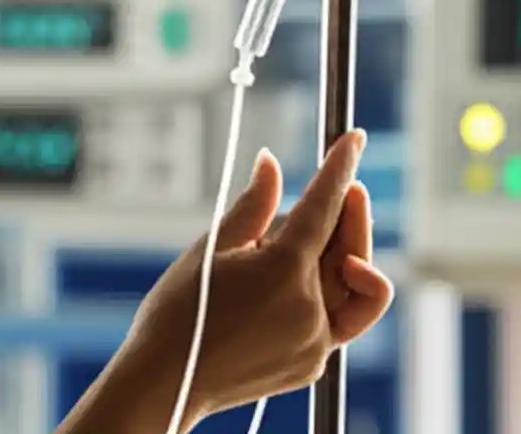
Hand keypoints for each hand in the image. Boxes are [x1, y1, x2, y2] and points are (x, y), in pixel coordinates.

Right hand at [56, 130, 393, 432]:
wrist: (166, 382)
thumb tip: (271, 164)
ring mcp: (316, 342)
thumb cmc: (177, 313)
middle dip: (351, 212)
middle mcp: (310, 309)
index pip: (324, 206)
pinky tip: (288, 283)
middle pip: (350, 246)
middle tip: (345, 187)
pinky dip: (325, 293)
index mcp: (283, 272)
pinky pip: (337, 319)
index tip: (355, 139)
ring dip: (343, 254)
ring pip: (352, 286)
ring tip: (302, 241)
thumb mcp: (210, 249)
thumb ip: (253, 206)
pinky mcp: (312, 364)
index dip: (340, 167)